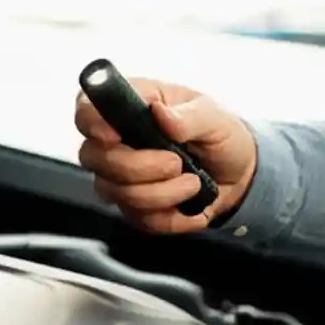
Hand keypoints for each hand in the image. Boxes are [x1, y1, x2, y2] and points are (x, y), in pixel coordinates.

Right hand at [75, 78, 256, 233]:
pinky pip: (138, 219)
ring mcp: (120, 175)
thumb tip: (163, 115)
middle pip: (95, 157)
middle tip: (176, 162)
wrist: (237, 173)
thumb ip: (191, 116)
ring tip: (193, 181)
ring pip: (115, 192)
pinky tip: (191, 203)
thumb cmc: (219, 134)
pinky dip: (171, 215)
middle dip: (139, 166)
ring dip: (161, 192)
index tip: (114, 135)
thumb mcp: (215, 118)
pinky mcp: (133, 206)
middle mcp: (117, 139)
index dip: (92, 122)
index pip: (87, 108)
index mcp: (132, 104)